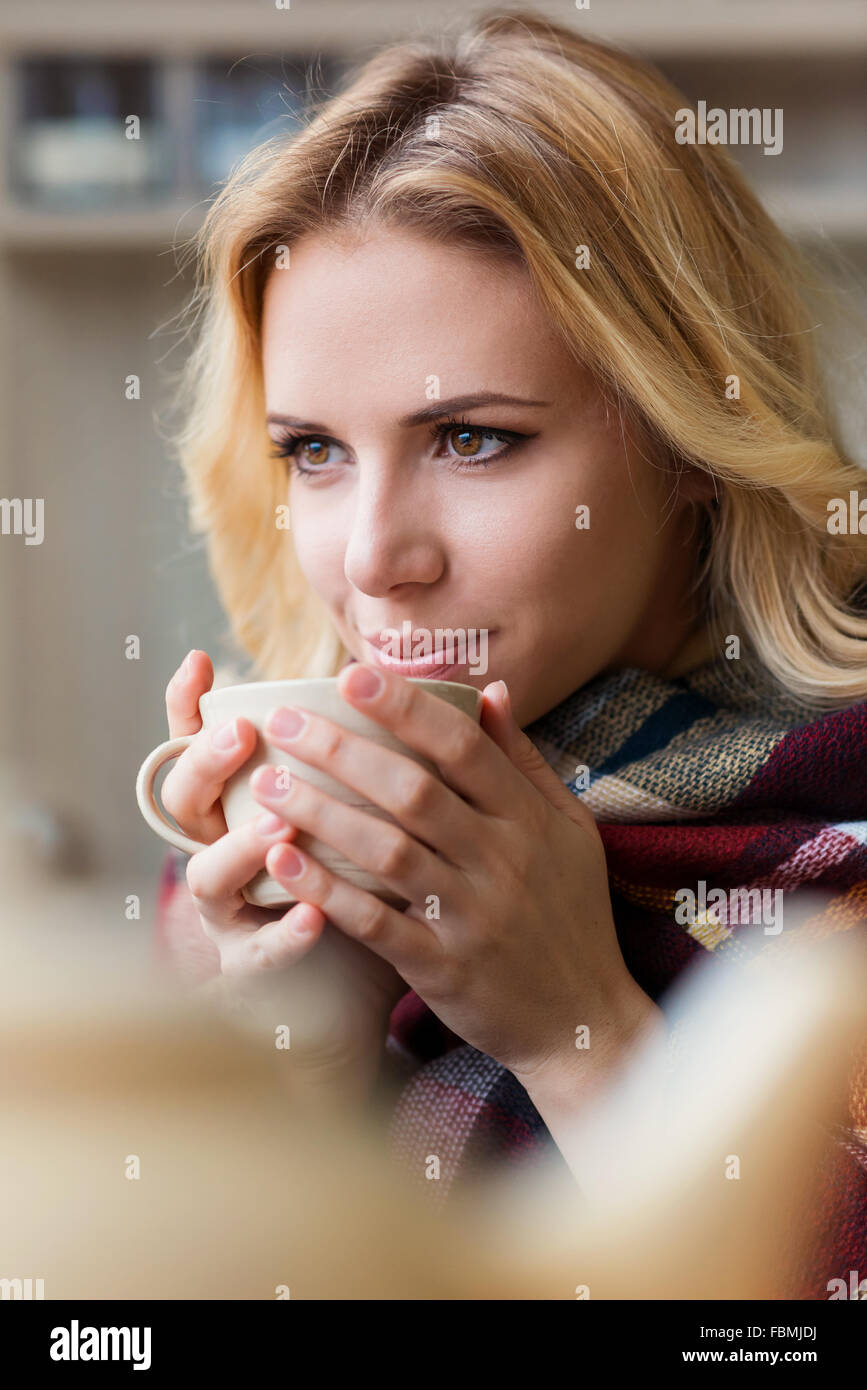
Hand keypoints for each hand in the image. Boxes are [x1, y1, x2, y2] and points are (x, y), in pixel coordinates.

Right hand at [160, 651, 407, 1098]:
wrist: (346, 996)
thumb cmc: (360, 890)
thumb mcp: (370, 821)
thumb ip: (395, 761)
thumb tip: (467, 690)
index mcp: (243, 808)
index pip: (197, 748)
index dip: (189, 707)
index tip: (202, 661)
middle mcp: (222, 855)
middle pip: (185, 801)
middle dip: (209, 763)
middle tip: (245, 733)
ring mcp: (231, 918)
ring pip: (209, 878)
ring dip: (240, 848)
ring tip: (278, 824)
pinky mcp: (252, 973)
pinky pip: (257, 954)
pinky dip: (284, 935)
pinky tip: (313, 917)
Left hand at [251, 661, 649, 1085]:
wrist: (583, 1020)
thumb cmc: (571, 914)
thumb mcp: (568, 829)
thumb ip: (524, 761)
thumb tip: (493, 689)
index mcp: (528, 820)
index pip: (462, 747)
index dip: (405, 708)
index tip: (349, 675)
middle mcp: (501, 860)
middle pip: (412, 791)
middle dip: (343, 750)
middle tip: (283, 720)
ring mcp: (471, 915)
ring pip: (386, 851)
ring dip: (322, 813)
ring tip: (269, 782)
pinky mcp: (442, 967)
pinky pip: (375, 923)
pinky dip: (327, 890)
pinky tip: (282, 859)